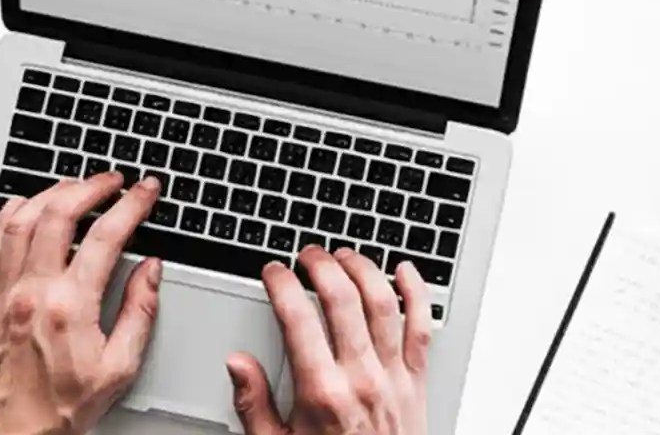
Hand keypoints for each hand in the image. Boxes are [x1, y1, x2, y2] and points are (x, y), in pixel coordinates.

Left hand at [0, 173, 163, 434]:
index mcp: (69, 307)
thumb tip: (150, 272)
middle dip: (91, 186)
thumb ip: (139, 312)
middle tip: (113, 180)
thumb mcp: (119, 368)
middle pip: (59, 214)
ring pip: (21, 220)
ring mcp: (2, 294)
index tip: (145, 192)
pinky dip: (10, 216)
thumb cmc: (57, 412)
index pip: (106, 236)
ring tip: (75, 185)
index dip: (131, 205)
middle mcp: (31, 292)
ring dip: (51, 193)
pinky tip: (25, 207)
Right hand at [226, 246, 432, 434]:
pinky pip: (422, 325)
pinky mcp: (418, 380)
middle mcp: (360, 378)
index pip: (297, 318)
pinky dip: (416, 292)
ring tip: (343, 256)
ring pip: (382, 302)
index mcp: (321, 393)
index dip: (281, 284)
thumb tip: (237, 364)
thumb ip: (254, 404)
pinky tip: (404, 271)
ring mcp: (393, 376)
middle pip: (342, 298)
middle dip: (320, 264)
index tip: (273, 273)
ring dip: (362, 269)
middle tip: (306, 255)